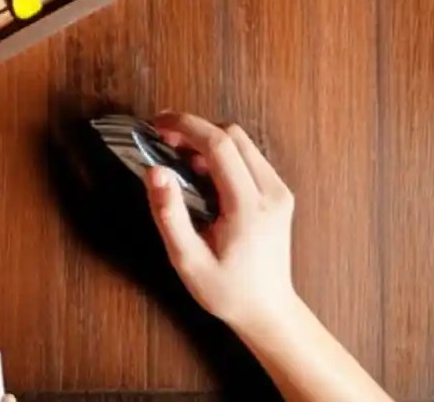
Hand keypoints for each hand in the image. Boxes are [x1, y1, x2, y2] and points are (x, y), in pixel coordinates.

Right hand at [144, 112, 298, 334]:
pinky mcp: (278, 194)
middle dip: (194, 129)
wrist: (267, 310)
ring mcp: (279, 191)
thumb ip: (169, 214)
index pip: (219, 144)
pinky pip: (249, 157)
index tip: (156, 124)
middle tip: (162, 141)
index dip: (185, 125)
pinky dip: (222, 153)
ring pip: (243, 142)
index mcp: (248, 206)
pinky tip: (201, 173)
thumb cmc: (226, 291)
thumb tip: (154, 172)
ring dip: (208, 140)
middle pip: (233, 134)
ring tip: (178, 158)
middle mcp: (271, 192)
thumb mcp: (188, 260)